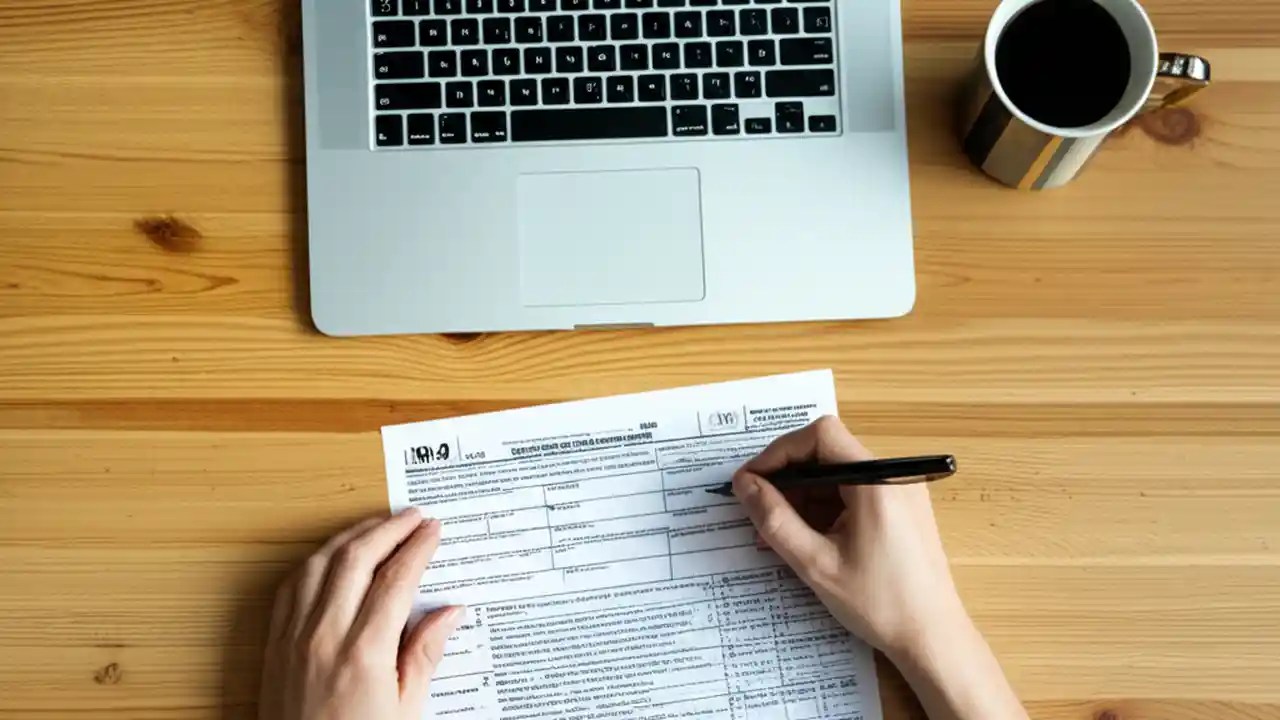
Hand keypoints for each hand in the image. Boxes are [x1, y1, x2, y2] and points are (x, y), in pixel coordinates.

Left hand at [259, 508, 464, 719]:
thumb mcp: (405, 711)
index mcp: (364, 655)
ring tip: (377, 527)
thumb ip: (424, 655)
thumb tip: (450, 612)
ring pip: (319, 564)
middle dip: (388, 529)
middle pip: (356, 559)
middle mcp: (324, 638)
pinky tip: (332, 556)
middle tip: (412, 517)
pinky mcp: (274, 646)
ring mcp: (293, 639)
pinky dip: (315, 561)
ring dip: (351, 537)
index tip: (433, 530)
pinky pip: (290, 586)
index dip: (417, 548)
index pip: (395, 580)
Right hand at [732, 416, 964, 657]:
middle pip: (827, 452)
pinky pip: (852, 493)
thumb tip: (743, 485)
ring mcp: (899, 492)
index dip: (778, 453)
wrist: (933, 638)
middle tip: (758, 513)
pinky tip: (805, 539)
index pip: (820, 436)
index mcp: (877, 481)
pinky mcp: (899, 509)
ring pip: (836, 474)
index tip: (751, 482)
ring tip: (777, 535)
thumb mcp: (816, 564)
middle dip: (787, 479)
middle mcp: (892, 476)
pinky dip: (824, 508)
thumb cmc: (880, 604)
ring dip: (802, 497)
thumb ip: (775, 519)